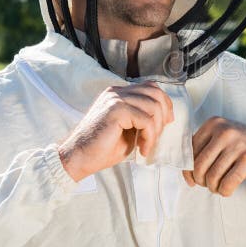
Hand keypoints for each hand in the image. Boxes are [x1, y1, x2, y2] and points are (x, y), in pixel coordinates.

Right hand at [58, 81, 173, 181]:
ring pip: (153, 107)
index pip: (151, 87)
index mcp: (118, 94)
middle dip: (163, 116)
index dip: (164, 103)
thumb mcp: (129, 129)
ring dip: (156, 130)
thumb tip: (168, 116)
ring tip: (147, 145)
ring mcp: (115, 99)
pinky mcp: (115, 110)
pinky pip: (145, 120)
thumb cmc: (102, 148)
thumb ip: (144, 118)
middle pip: (155, 93)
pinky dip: (149, 136)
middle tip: (157, 136)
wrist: (78, 159)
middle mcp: (116, 92)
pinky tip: (142, 149)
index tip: (167, 122)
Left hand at [183, 117, 245, 196]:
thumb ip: (204, 150)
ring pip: (212, 176)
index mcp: (214, 124)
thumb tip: (186, 174)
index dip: (188, 170)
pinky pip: (227, 184)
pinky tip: (228, 190)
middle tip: (209, 184)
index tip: (193, 180)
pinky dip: (225, 191)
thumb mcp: (223, 139)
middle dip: (201, 181)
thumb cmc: (244, 148)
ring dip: (214, 188)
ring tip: (220, 187)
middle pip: (199, 166)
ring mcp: (238, 144)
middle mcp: (225, 131)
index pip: (190, 151)